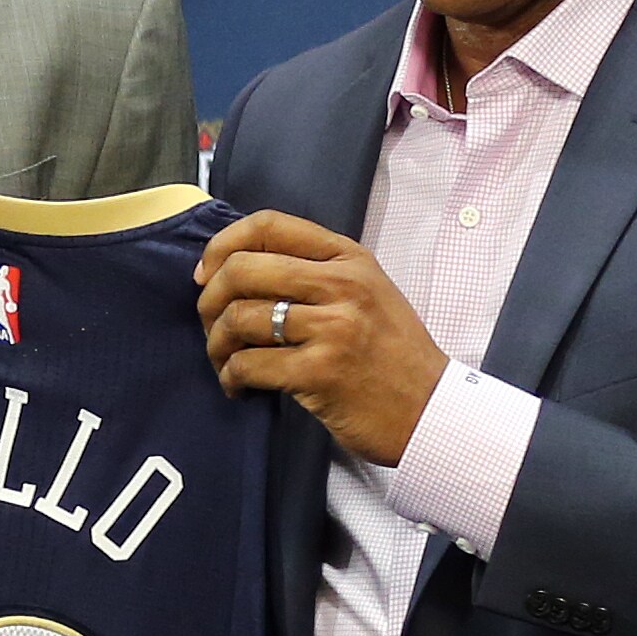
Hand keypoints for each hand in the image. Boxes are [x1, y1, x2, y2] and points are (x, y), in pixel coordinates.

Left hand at [195, 210, 449, 465]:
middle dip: (209, 300)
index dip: (222, 245)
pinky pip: (248, 364)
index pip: (268, 224)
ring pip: (239, 318)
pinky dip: (231, 377)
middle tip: (210, 326)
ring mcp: (333, 327)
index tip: (206, 275)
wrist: (430, 410)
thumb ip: (313, 273)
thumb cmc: (390, 354)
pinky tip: (238, 386)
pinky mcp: (320, 372)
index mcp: (349, 258)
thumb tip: (232, 268)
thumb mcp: (366, 293)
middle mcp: (342, 284)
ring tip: (224, 362)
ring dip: (216, 344)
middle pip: (241, 269)